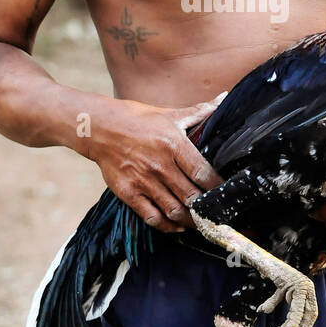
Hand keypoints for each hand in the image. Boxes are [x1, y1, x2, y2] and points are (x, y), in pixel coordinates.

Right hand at [83, 94, 223, 232]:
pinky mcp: (128, 192)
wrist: (99, 128)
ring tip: (201, 223)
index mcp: (173, 144)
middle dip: (207, 209)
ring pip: (174, 210)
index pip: (202, 172)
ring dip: (191, 221)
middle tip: (217, 215)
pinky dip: (168, 226)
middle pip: (191, 196)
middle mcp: (159, 165)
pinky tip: (178, 226)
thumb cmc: (137, 120)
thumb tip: (223, 99)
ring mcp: (143, 181)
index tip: (226, 193)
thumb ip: (198, 112)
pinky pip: (152, 217)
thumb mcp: (169, 114)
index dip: (217, 187)